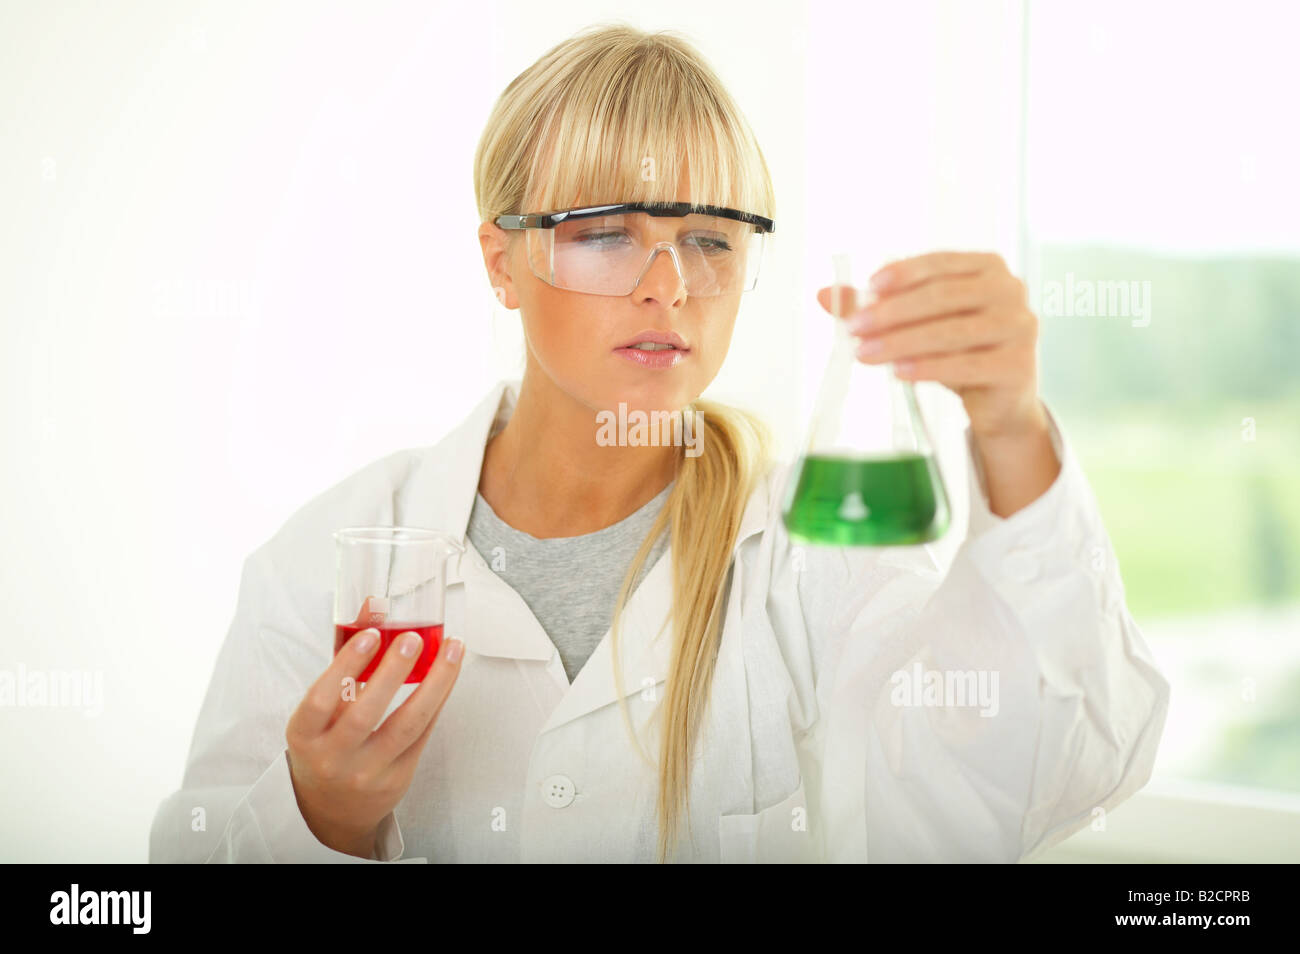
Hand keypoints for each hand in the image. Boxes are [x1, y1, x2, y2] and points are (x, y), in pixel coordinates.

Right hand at [285, 597, 463, 857]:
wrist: (332, 808)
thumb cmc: (325, 744)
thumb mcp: (321, 710)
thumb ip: (345, 660)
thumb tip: (374, 608)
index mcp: (304, 737)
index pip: (320, 700)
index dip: (346, 665)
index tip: (371, 635)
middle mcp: (333, 758)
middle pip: (365, 714)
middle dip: (393, 672)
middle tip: (414, 638)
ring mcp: (367, 772)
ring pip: (407, 724)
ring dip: (435, 683)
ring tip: (451, 649)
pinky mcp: (397, 778)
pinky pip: (423, 735)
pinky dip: (438, 700)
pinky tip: (449, 674)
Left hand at [817, 251, 1060, 516]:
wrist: (1001, 400)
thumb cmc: (959, 351)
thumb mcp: (920, 323)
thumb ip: (878, 306)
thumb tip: (824, 295)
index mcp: (988, 267)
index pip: (940, 263)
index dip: (903, 273)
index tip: (868, 288)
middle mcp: (1010, 290)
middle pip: (943, 297)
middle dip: (893, 313)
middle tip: (855, 329)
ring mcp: (1020, 326)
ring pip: (950, 332)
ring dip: (901, 342)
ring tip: (865, 354)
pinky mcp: (1018, 365)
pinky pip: (965, 365)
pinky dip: (928, 369)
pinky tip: (899, 373)